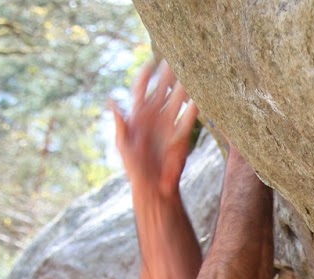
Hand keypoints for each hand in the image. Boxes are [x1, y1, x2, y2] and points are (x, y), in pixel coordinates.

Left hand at [111, 59, 197, 199]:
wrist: (153, 186)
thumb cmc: (134, 167)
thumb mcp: (123, 145)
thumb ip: (120, 124)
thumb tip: (112, 102)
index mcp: (138, 115)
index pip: (141, 87)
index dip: (146, 73)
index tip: (153, 60)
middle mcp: (154, 116)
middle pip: (162, 89)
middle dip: (169, 73)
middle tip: (178, 57)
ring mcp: (168, 124)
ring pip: (178, 100)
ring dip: (185, 86)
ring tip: (194, 71)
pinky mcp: (181, 135)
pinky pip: (189, 118)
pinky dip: (195, 108)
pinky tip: (202, 97)